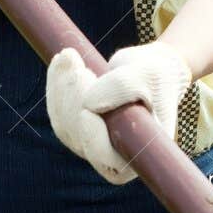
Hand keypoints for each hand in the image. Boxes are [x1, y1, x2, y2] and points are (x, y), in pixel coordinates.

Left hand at [45, 42, 192, 183]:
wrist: (152, 70)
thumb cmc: (156, 76)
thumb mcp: (148, 75)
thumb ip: (123, 87)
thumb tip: (87, 103)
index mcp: (138, 154)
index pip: (107, 158)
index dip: (92, 138)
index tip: (87, 110)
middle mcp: (112, 157)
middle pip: (80, 137)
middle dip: (74, 99)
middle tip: (78, 66)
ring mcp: (91, 144)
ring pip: (64, 123)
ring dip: (62, 87)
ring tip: (70, 55)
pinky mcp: (77, 127)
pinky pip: (57, 110)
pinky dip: (56, 84)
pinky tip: (61, 60)